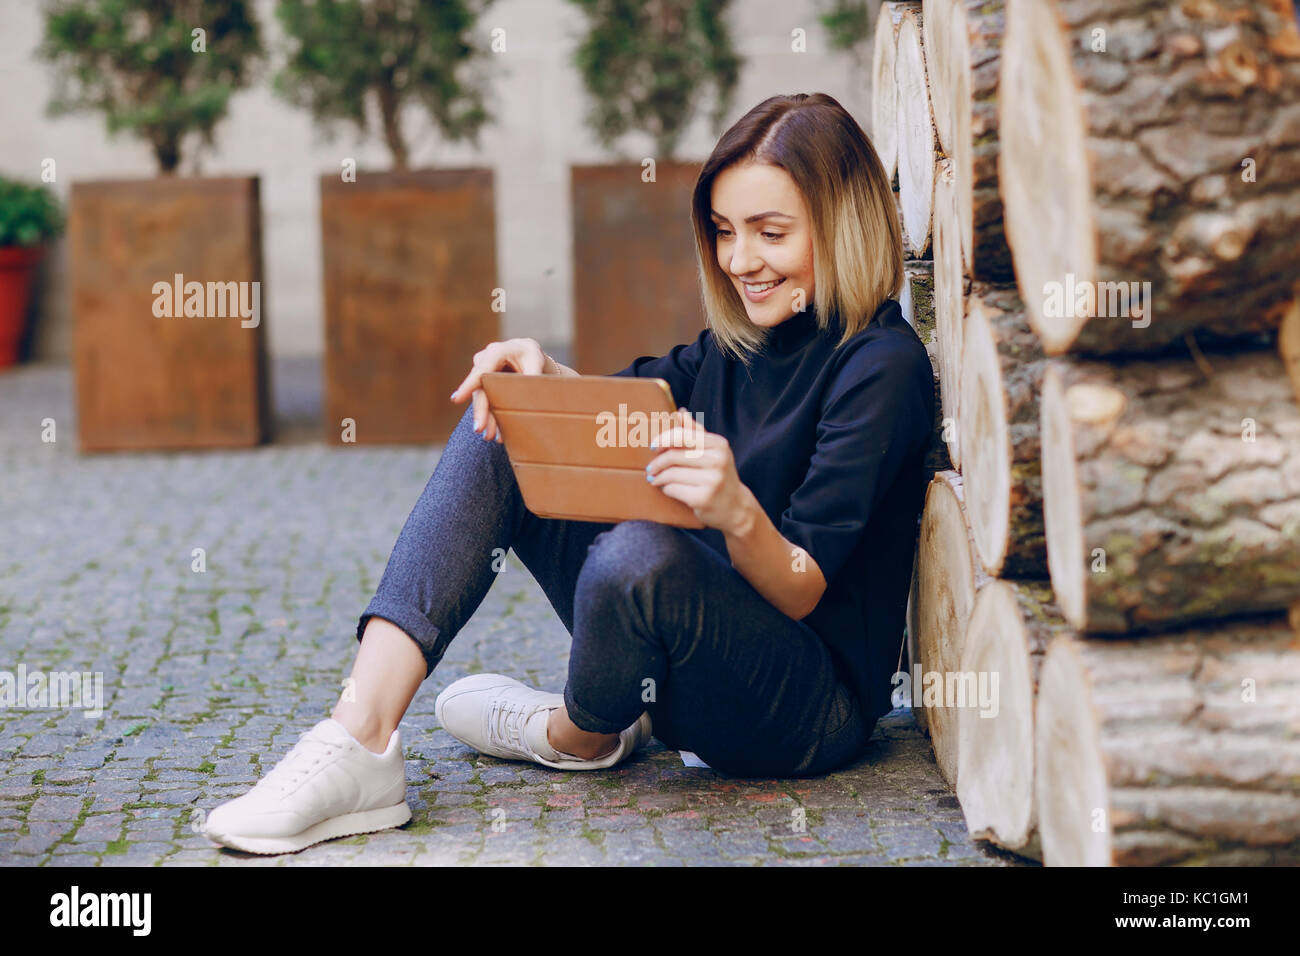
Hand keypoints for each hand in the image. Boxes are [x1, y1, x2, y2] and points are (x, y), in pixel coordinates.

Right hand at [450, 338, 550, 441]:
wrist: (529, 357)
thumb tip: (531, 396)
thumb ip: (533, 375)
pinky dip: (490, 416)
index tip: (456, 400)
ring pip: (481, 397)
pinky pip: (484, 401)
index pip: (482, 370)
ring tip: (490, 436)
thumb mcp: (537, 362)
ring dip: (485, 417)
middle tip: (480, 428)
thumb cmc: (532, 357)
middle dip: (480, 410)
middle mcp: (485, 360)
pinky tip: (494, 432)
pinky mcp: (483, 383)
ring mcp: (481, 372)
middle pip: (480, 388)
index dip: (468, 385)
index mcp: (498, 351)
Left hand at [646, 408, 754, 534]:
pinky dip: (666, 489)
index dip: (663, 440)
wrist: (736, 508)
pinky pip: (673, 489)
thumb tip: (681, 412)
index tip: (653, 447)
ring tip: (655, 479)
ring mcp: (712, 480)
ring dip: (659, 477)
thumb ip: (696, 432)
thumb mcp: (713, 452)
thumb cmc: (719, 475)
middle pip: (674, 456)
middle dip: (657, 463)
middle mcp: (718, 461)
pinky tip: (667, 489)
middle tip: (650, 469)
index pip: (683, 435)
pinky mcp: (703, 498)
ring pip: (671, 473)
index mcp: (719, 445)